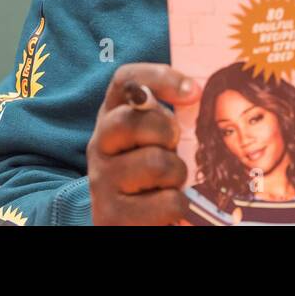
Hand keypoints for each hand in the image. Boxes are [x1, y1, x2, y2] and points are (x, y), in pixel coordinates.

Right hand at [87, 63, 200, 224]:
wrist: (123, 217)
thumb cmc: (147, 168)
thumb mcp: (152, 135)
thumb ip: (163, 113)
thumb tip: (194, 92)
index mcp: (112, 116)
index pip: (125, 81)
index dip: (159, 78)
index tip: (192, 92)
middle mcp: (99, 145)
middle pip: (135, 121)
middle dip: (166, 133)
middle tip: (172, 147)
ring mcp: (102, 180)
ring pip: (155, 164)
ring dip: (176, 173)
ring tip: (169, 181)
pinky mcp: (112, 215)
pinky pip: (166, 203)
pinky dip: (176, 205)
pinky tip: (164, 203)